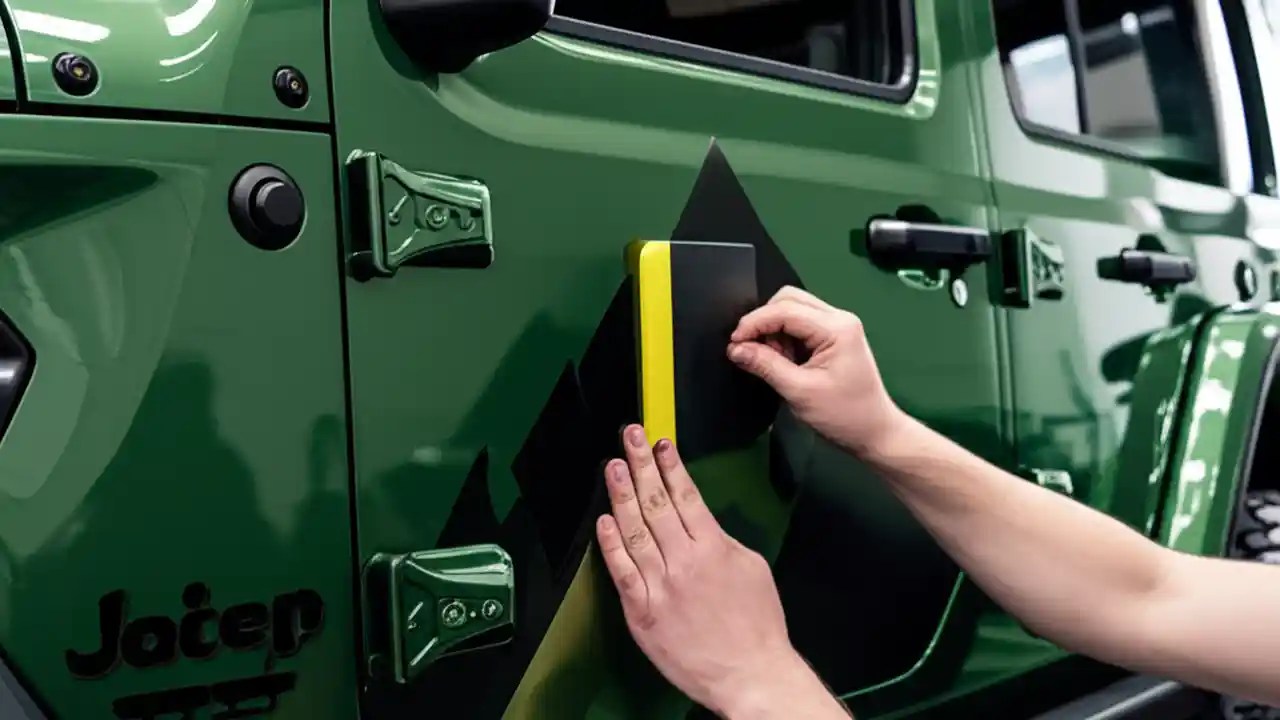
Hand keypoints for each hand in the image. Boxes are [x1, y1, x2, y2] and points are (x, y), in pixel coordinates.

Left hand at [596, 424, 847, 717]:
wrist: (749, 675)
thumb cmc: (758, 625)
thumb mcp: (752, 568)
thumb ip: (722, 540)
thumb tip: (701, 521)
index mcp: (714, 548)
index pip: (686, 496)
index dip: (670, 465)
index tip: (660, 442)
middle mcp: (684, 562)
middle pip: (656, 504)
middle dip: (642, 465)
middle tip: (629, 436)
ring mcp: (660, 588)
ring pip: (634, 532)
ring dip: (621, 495)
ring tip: (613, 466)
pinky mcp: (642, 612)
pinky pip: (621, 573)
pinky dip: (611, 545)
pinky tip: (603, 521)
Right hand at [727, 286, 903, 456]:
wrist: (874, 433)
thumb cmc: (843, 415)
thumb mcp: (799, 391)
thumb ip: (765, 365)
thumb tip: (735, 348)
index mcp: (836, 328)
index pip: (786, 310)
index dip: (755, 322)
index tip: (734, 342)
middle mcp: (839, 318)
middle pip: (789, 300)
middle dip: (764, 321)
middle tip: (750, 349)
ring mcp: (838, 326)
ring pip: (793, 310)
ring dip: (773, 330)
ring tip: (769, 360)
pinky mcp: (833, 337)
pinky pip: (800, 325)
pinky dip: (784, 337)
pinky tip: (782, 359)